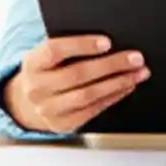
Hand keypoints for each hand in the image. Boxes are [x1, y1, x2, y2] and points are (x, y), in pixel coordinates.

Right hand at [5, 35, 150, 133]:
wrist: (27, 103)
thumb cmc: (45, 73)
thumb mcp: (46, 56)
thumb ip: (68, 48)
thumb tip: (106, 43)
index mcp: (32, 63)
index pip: (55, 50)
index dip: (81, 45)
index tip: (107, 42)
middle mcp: (37, 88)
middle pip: (77, 74)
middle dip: (111, 65)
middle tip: (135, 58)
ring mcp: (48, 109)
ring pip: (88, 95)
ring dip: (118, 83)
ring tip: (137, 73)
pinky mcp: (63, 124)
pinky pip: (93, 109)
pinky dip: (113, 96)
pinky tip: (126, 86)